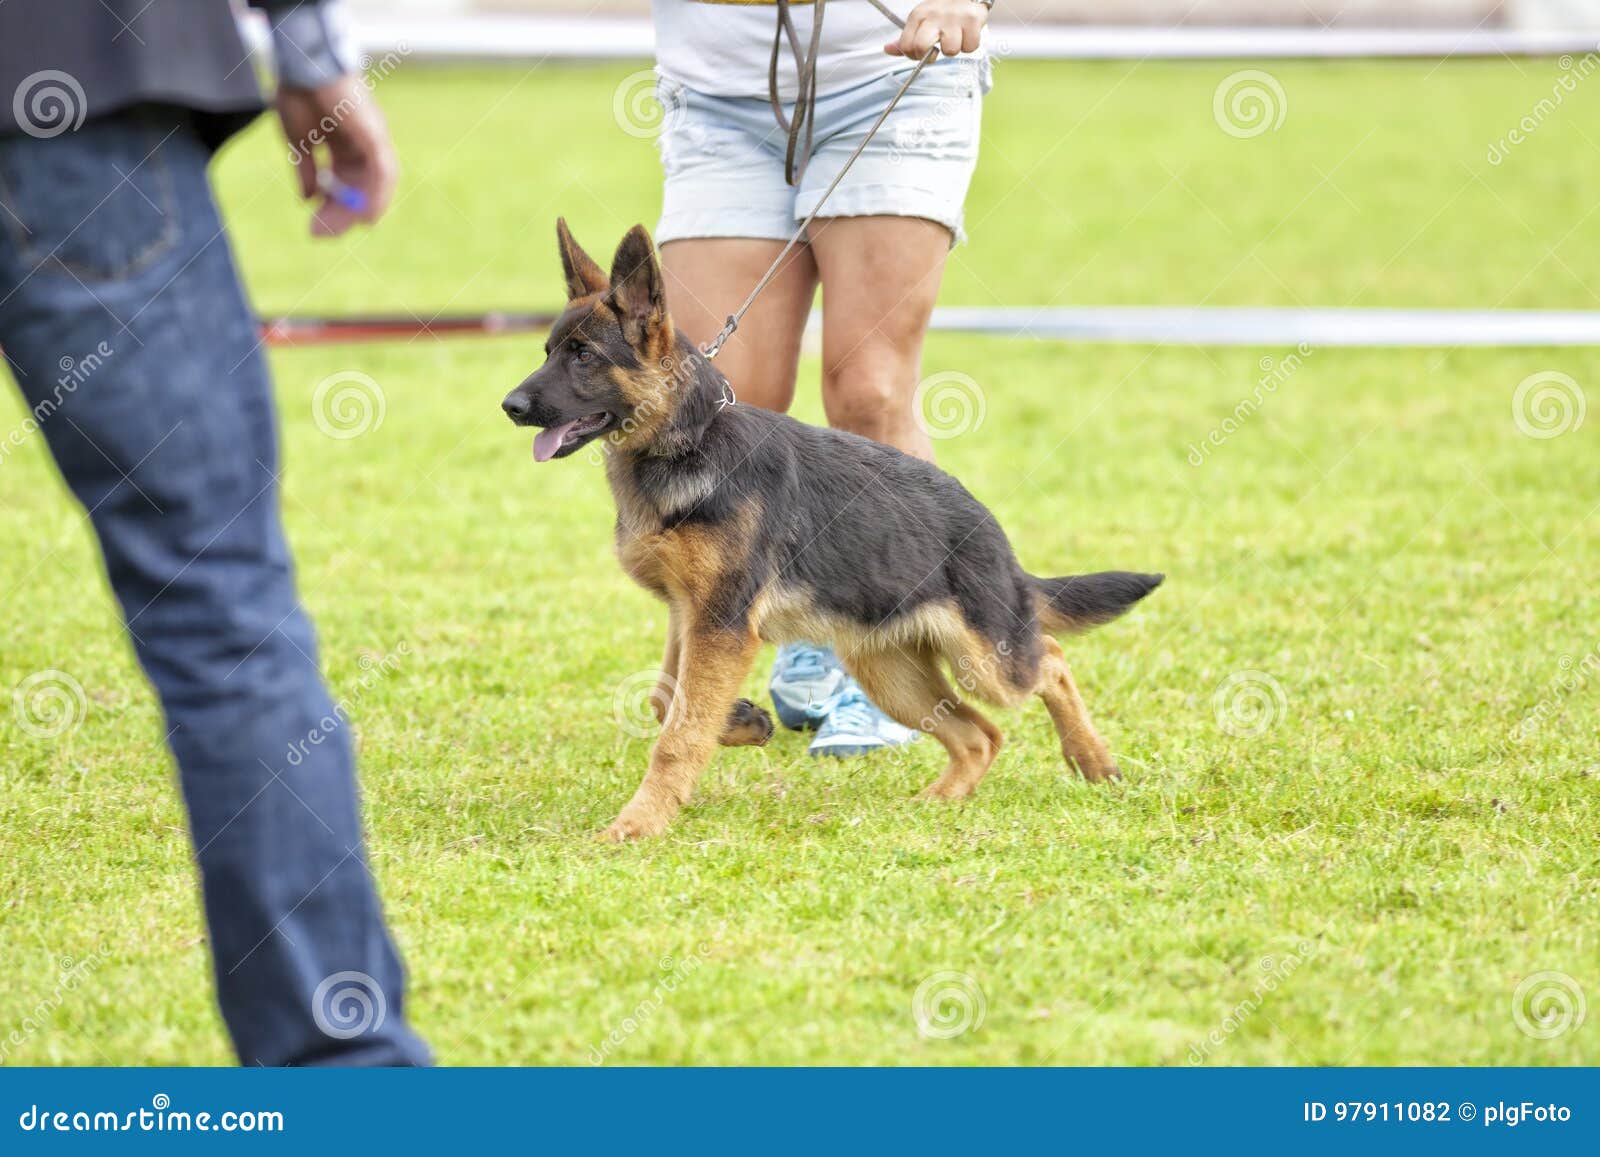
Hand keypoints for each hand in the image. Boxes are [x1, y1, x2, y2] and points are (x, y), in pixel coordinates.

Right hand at [277, 76, 398, 237]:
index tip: (315, 228)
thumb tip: (308, 199)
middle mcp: (364, 144)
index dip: (331, 208)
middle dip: (342, 213)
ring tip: (343, 230)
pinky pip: (382, 171)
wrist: (300, 65)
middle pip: (361, 188)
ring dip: (359, 209)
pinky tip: (367, 216)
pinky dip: (377, 194)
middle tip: (320, 234)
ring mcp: (372, 139)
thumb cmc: (298, 94)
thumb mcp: (299, 142)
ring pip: (375, 183)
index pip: (345, 184)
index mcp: (346, 145)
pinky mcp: (375, 134)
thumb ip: (307, 171)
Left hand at [885, 0, 987, 57]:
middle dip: (930, 56)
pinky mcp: (972, 20)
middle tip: (938, 48)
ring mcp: (953, 17)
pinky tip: (967, 33)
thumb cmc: (941, 12)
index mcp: (918, 15)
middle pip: (922, 48)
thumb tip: (888, 50)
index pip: (906, 46)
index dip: (914, 56)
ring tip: (956, 35)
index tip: (922, 53)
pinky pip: (969, 47)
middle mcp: (934, 15)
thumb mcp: (921, 21)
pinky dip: (969, 44)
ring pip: (950, 51)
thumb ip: (905, 38)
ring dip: (954, 48)